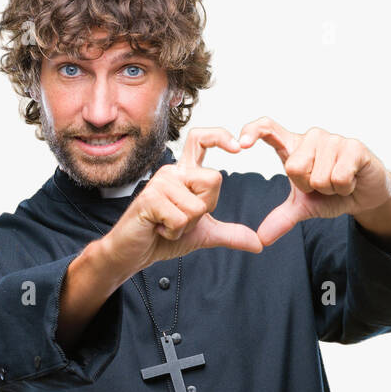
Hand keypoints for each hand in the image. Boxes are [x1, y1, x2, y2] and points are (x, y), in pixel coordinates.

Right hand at [101, 127, 262, 273]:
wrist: (132, 253)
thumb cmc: (161, 237)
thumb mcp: (203, 234)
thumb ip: (230, 234)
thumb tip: (258, 243)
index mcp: (185, 173)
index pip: (201, 140)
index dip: (220, 137)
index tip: (238, 147)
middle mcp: (173, 172)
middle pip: (214, 180)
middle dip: (205, 209)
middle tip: (181, 218)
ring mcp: (160, 183)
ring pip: (198, 206)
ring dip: (186, 226)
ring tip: (166, 225)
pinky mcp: (150, 199)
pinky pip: (181, 219)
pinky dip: (174, 233)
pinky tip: (158, 229)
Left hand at [237, 118, 390, 246]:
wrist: (366, 194)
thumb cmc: (333, 193)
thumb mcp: (304, 206)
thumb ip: (282, 218)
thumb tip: (260, 239)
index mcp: (294, 147)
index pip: (268, 128)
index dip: (253, 131)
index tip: (240, 144)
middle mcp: (311, 137)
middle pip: (294, 168)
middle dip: (309, 187)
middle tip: (323, 185)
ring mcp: (333, 139)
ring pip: (319, 176)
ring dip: (329, 189)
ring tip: (338, 182)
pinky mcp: (354, 146)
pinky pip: (339, 176)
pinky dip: (344, 187)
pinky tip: (351, 180)